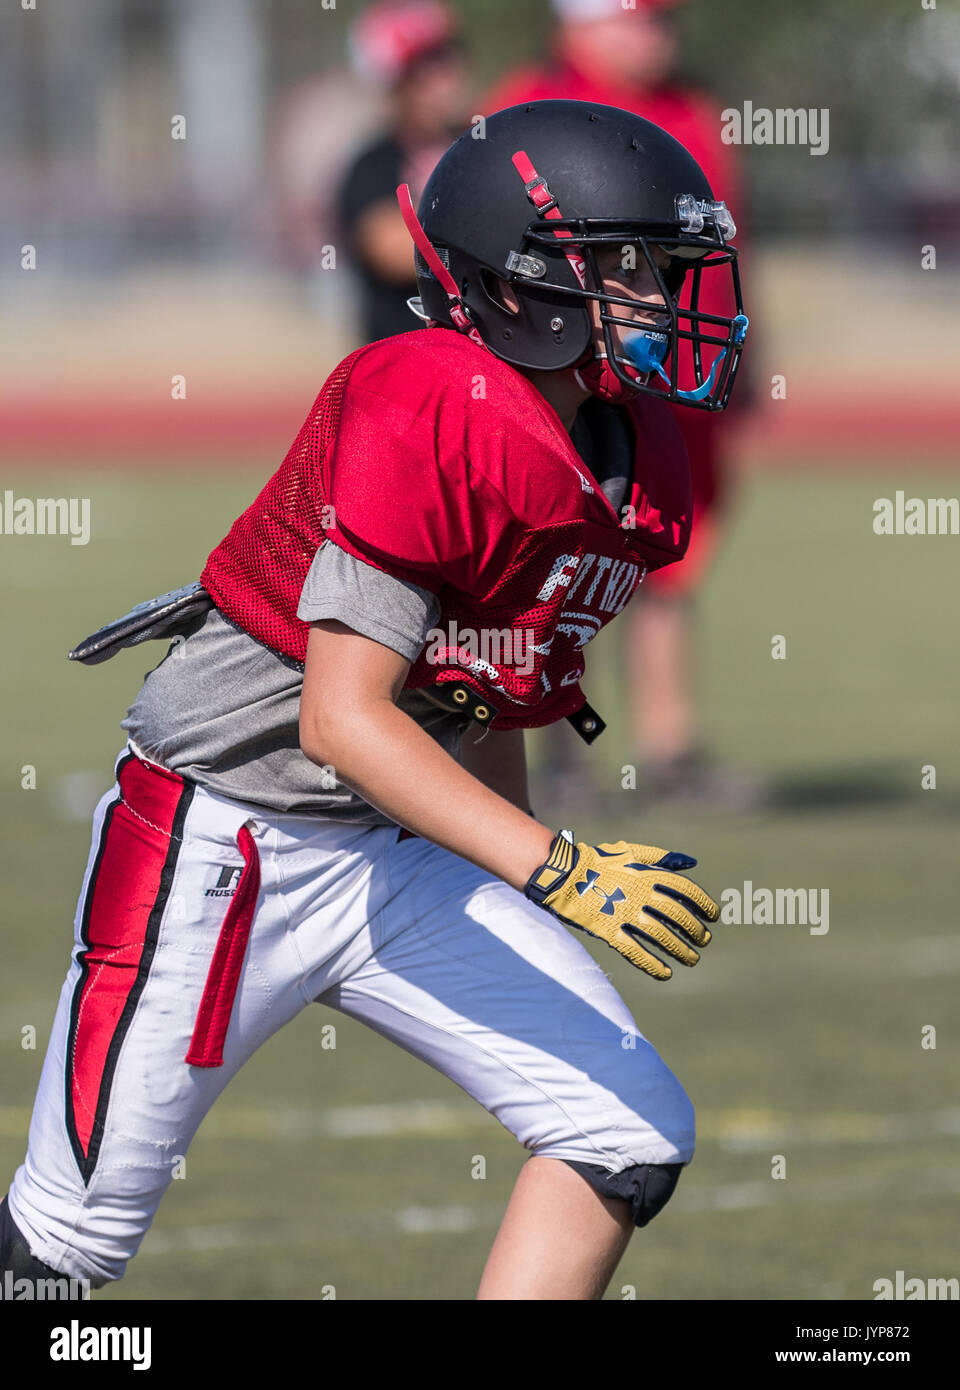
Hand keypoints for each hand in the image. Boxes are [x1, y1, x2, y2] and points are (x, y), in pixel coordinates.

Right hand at [524, 831, 719, 979]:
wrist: (565, 875)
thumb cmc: (600, 861)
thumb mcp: (631, 852)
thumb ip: (662, 857)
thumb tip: (692, 863)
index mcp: (646, 874)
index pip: (684, 890)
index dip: (703, 904)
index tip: (713, 916)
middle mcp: (639, 894)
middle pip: (677, 915)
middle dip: (694, 930)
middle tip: (704, 940)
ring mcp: (624, 914)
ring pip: (661, 936)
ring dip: (680, 949)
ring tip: (692, 959)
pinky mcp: (609, 931)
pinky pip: (635, 951)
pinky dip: (652, 964)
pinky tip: (665, 973)